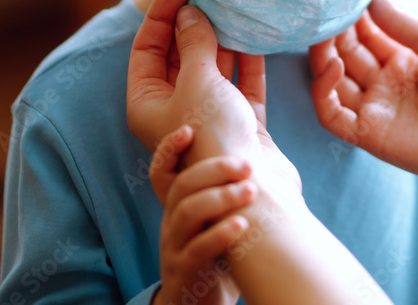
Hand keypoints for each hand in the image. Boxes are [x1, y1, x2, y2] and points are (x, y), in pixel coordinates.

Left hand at [127, 0, 265, 155]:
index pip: (147, 47)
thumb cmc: (212, 136)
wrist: (250, 188)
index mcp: (146, 103)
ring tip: (233, 7)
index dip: (163, 13)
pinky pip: (242, 82)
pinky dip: (248, 60)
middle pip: (179, 55)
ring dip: (223, 39)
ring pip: (214, 68)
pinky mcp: (242, 122)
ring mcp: (209, 116)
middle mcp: (174, 109)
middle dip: (193, 23)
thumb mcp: (196, 82)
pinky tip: (256, 35)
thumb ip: (194, 44)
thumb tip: (190, 14)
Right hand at [149, 125, 255, 304]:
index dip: (168, 149)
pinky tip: (242, 224)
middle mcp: (171, 222)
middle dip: (213, 169)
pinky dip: (219, 235)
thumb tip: (257, 152)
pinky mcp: (184, 271)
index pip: (160, 172)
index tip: (190, 129)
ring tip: (250, 191)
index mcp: (178, 205)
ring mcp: (174, 246)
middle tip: (246, 165)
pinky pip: (196, 250)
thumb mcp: (217, 217)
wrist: (202, 301)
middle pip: (181, 186)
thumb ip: (227, 188)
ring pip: (187, 214)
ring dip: (220, 198)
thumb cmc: (218, 250)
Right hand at [308, 0, 417, 187]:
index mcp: (406, 61)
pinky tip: (334, 65)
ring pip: (333, 81)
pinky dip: (324, 90)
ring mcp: (376, 110)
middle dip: (334, 29)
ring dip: (323, 55)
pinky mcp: (369, 135)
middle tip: (324, 4)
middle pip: (347, 54)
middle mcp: (387, 85)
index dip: (353, 13)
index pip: (366, 34)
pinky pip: (332, 115)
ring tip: (320, 28)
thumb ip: (398, 20)